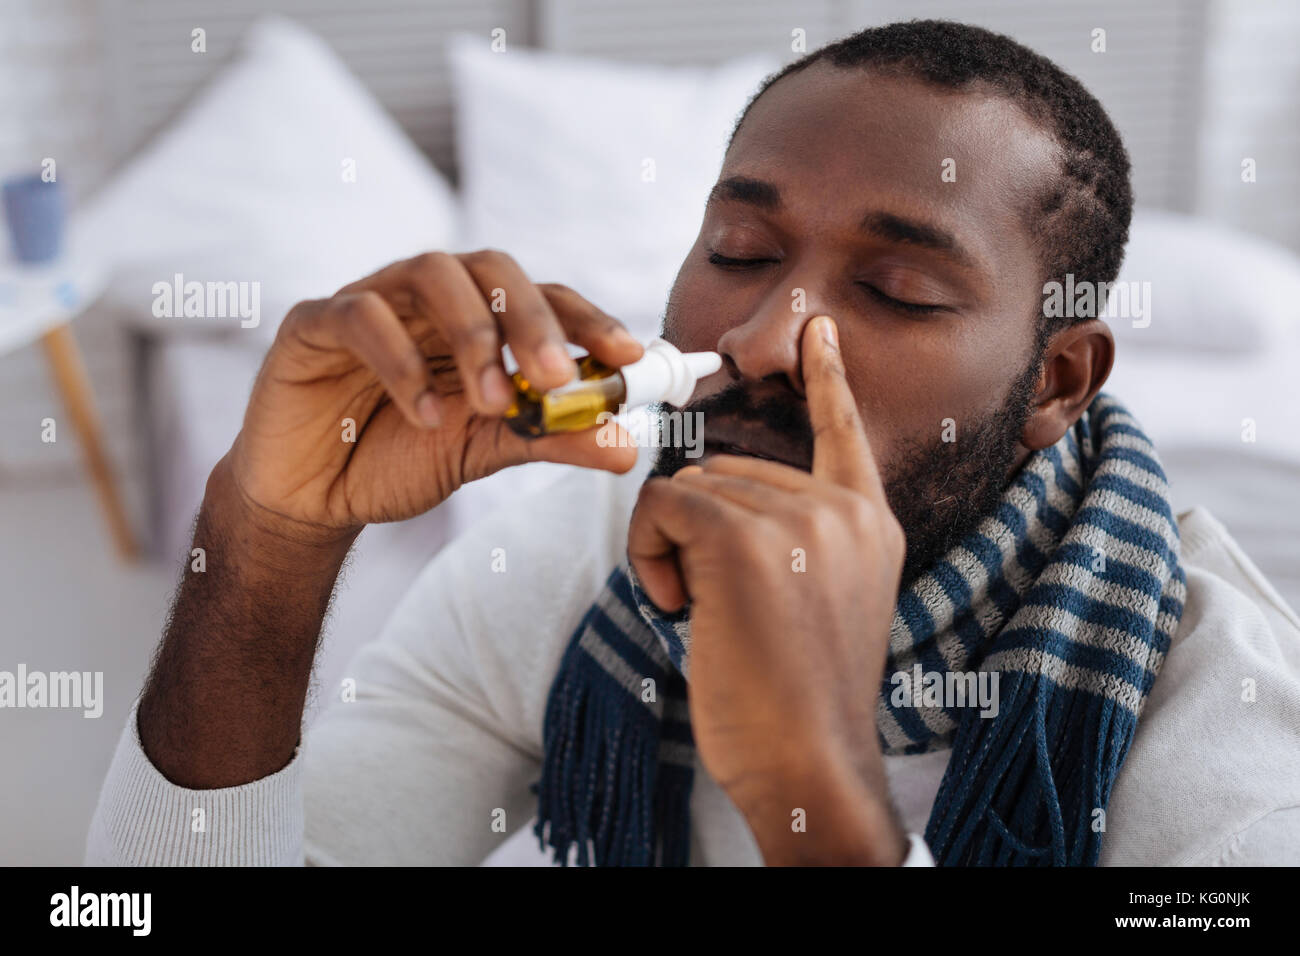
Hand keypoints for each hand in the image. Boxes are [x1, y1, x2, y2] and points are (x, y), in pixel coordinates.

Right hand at [227, 250, 643, 544]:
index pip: (544, 297)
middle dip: (533, 319)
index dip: (588, 319)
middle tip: (557, 377)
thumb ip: (551, 440)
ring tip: (494, 403)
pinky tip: (425, 416)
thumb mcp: (486, 452)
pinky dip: (400, 362)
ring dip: (473, 336)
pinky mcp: (314, 322)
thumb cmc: (401, 458)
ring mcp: (373, 300)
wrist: (314, 497)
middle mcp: (430, 297)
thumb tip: (626, 447)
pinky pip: (361, 316)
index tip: (628, 357)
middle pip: (493, 269)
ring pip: (430, 275)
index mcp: (479, 318)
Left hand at [627, 315, 907, 864]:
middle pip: (729, 473)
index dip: (827, 379)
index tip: (815, 328)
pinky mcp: (743, 536)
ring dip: (671, 549)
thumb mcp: (819, 606)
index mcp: (869, 525)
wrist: (808, 762)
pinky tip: (673, 605)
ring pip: (689, 489)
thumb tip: (714, 502)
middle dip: (699, 533)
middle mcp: (843, 510)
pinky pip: (660, 504)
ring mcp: (799, 517)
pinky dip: (646, 550)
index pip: (843, 433)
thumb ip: (795, 544)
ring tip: (701, 614)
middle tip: (713, 607)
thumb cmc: (798, 701)